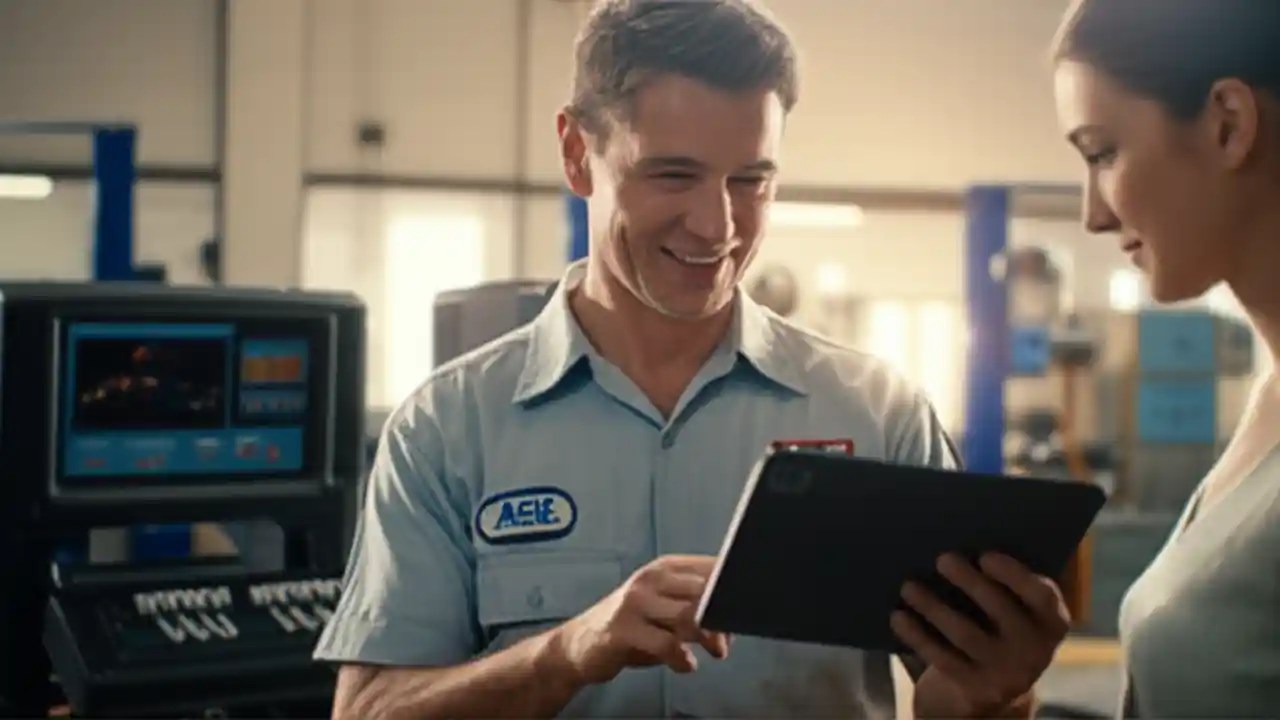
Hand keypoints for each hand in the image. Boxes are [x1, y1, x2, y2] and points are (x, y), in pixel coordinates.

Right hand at [551, 555, 730, 685]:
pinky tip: (685, 664)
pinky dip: (683, 659)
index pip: (712, 568)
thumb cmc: (632, 626)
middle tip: (726, 638)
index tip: (743, 611)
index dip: (734, 590)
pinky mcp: (623, 630)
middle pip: (704, 591)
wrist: (581, 643)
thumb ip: (697, 607)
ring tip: (715, 650)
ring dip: (708, 638)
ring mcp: (635, 603)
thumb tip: (736, 618)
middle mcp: (651, 579)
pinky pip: (666, 644)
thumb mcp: (665, 608)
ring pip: (688, 615)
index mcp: (665, 568)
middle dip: (723, 617)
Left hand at [892, 553, 1069, 717]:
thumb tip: (962, 535)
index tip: (985, 555)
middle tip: (942, 558)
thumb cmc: (1002, 623)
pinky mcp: (976, 688)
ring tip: (909, 586)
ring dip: (934, 607)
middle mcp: (1035, 650)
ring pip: (965, 635)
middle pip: (1000, 611)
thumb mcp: (1018, 606)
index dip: (1014, 575)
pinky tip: (898, 617)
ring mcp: (1006, 673)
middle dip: (970, 583)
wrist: (996, 684)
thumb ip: (1005, 580)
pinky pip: (942, 658)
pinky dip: (918, 636)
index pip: (1042, 595)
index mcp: (1052, 621)